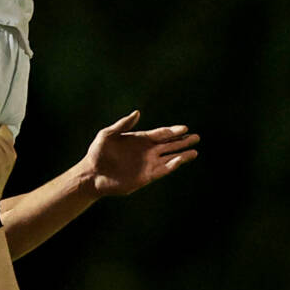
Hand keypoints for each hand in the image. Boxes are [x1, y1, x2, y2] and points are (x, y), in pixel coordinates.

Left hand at [81, 111, 198, 196]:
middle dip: (182, 141)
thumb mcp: (107, 134)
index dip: (173, 131)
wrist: (92, 174)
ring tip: (195, 151)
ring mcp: (147, 164)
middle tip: (196, 137)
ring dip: (182, 155)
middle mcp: (146, 151)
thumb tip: (137, 112)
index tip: (185, 128)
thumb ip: (123, 124)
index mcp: (139, 139)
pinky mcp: (146, 176)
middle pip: (169, 145)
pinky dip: (172, 165)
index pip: (161, 134)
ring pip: (169, 158)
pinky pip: (162, 170)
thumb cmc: (98, 153)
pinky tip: (181, 160)